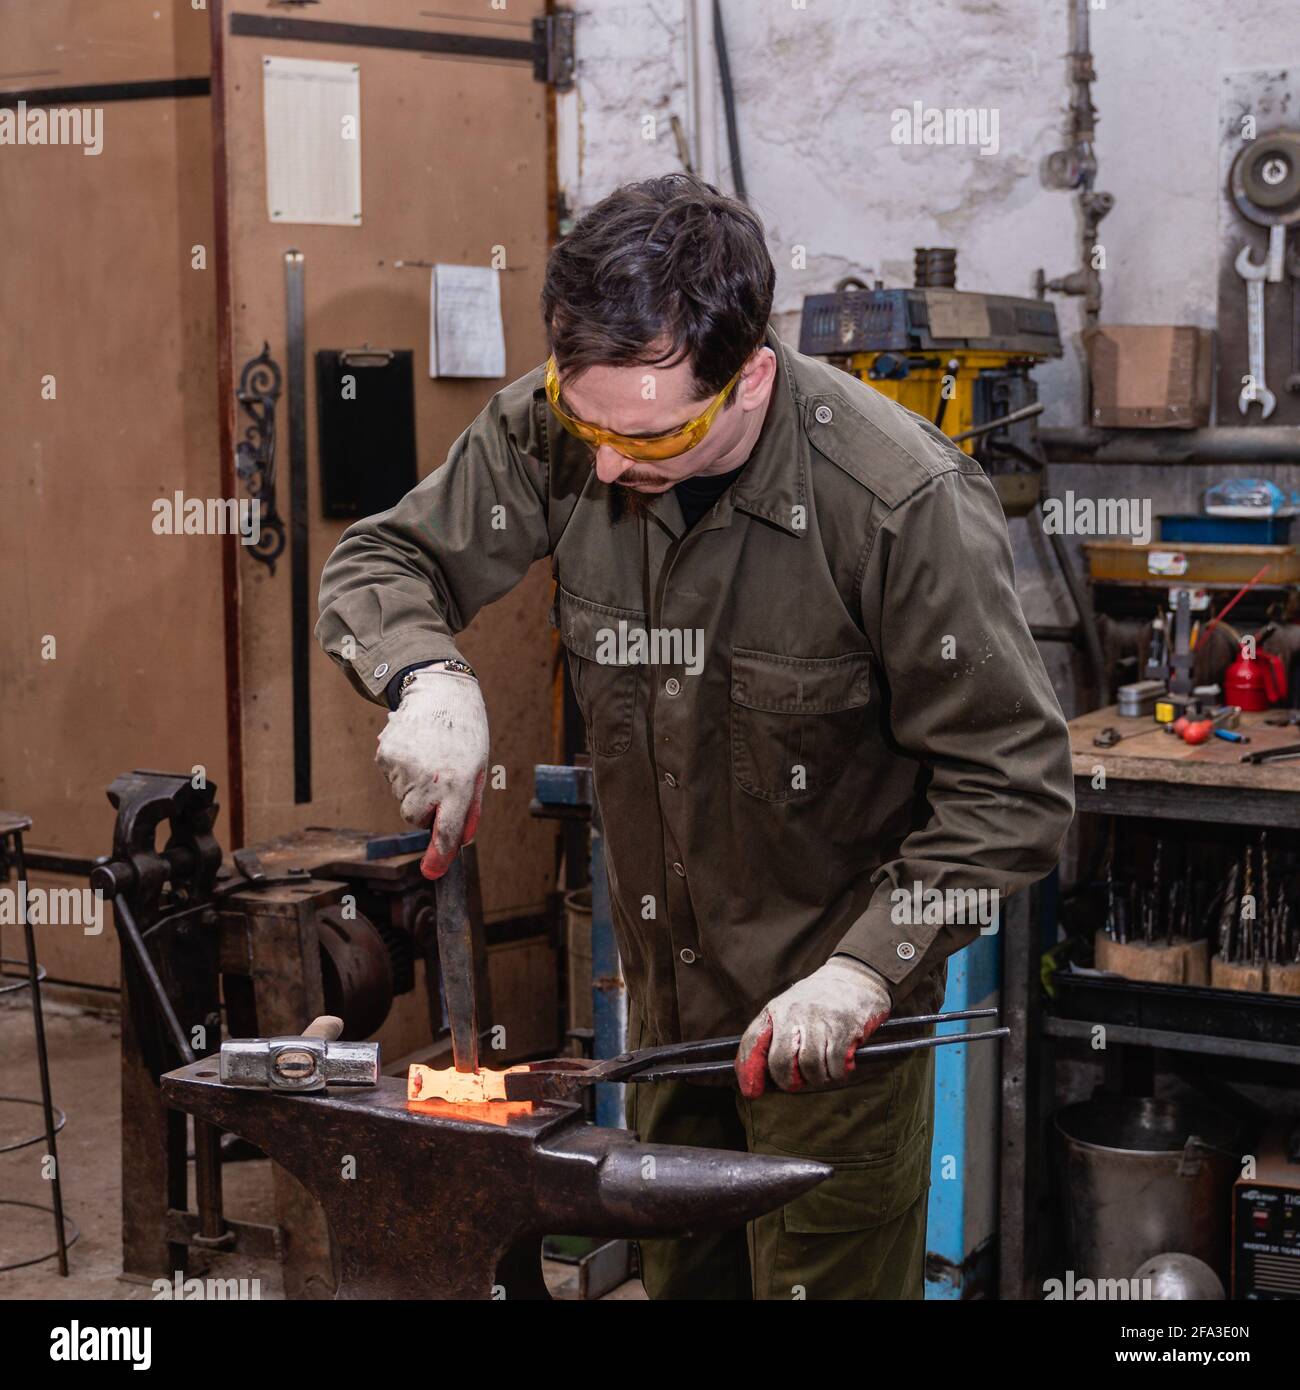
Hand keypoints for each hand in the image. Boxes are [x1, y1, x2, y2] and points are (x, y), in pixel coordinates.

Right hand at [375, 666, 488, 879]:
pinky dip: (401, 772)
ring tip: (429, 758)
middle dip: (425, 810)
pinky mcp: (385, 757)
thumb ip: (467, 810)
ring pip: (402, 799)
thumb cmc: (465, 736)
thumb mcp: (477, 772)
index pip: (445, 829)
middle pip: (415, 818)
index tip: (432, 872)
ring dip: (414, 788)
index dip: (439, 855)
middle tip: (439, 782)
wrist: (440, 693)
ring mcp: (403, 767)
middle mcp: (429, 778)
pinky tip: (415, 751)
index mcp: (458, 783)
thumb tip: (455, 844)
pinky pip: (391, 780)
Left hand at [735, 955, 891, 1096]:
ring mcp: (820, 1021)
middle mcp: (795, 1014)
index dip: (749, 1069)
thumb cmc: (818, 998)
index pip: (754, 1040)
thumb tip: (761, 1071)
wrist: (855, 976)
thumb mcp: (789, 1006)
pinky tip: (839, 1065)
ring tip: (822, 1071)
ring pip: (810, 1066)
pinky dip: (837, 1073)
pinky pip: (835, 1065)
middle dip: (788, 1081)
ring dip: (817, 1078)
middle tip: (797, 1082)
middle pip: (781, 1061)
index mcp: (777, 1009)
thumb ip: (775, 1033)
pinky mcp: (844, 1028)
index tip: (751, 1092)